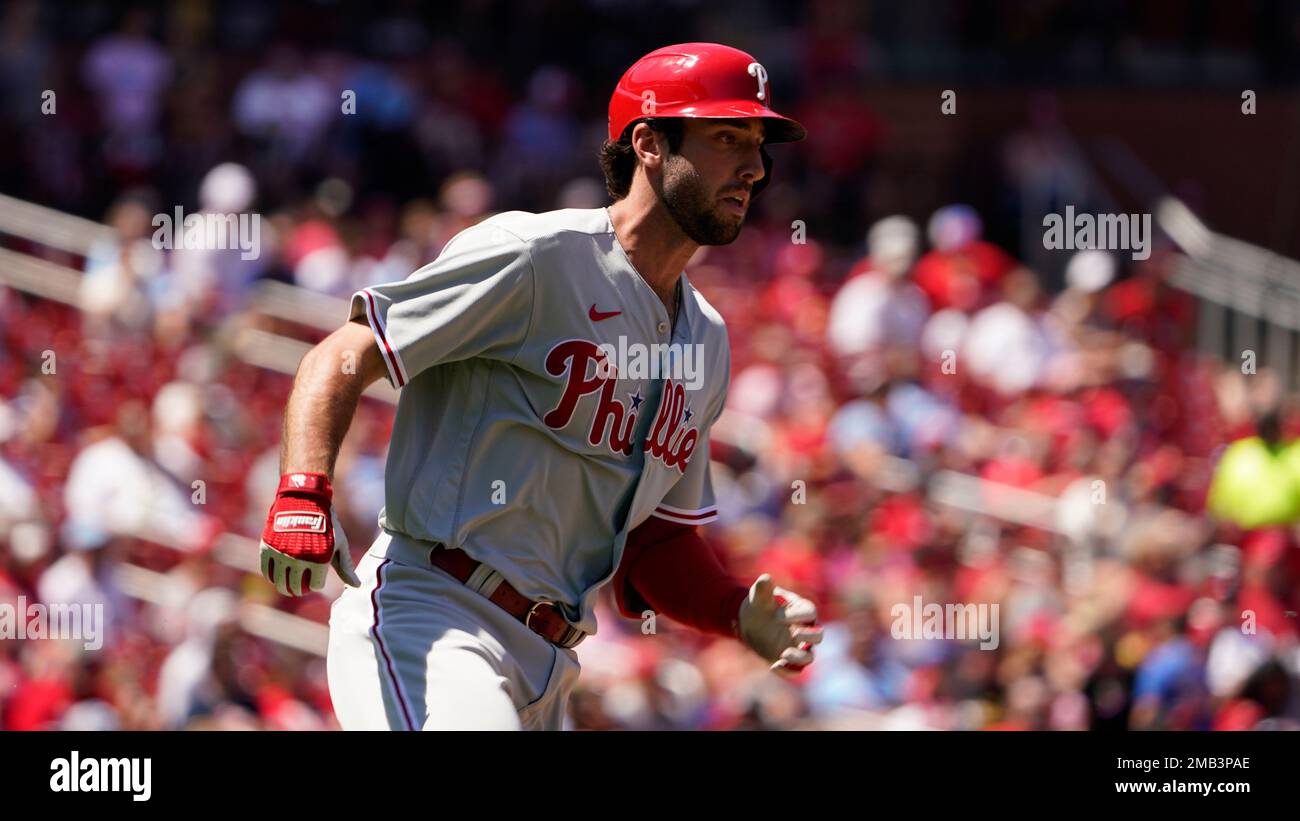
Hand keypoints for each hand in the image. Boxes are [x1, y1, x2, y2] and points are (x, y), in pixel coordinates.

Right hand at [259, 472, 359, 595]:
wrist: (304, 500)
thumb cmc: (326, 523)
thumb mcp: (339, 543)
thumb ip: (346, 566)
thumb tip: (356, 586)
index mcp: (319, 558)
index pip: (315, 585)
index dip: (316, 584)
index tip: (315, 580)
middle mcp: (300, 558)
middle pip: (296, 587)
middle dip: (299, 590)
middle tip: (299, 589)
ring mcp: (282, 553)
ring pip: (280, 583)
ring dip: (284, 587)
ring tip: (287, 586)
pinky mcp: (267, 548)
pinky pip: (267, 571)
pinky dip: (271, 577)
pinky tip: (276, 576)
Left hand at [737, 573, 822, 675]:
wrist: (749, 622)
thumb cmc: (759, 604)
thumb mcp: (758, 596)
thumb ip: (763, 588)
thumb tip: (765, 578)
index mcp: (801, 610)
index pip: (810, 612)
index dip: (798, 616)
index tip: (777, 617)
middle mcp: (804, 629)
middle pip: (818, 636)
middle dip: (809, 637)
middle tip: (793, 634)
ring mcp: (798, 646)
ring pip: (809, 657)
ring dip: (800, 658)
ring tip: (783, 654)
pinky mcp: (788, 660)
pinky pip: (795, 670)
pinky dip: (787, 671)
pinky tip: (773, 666)